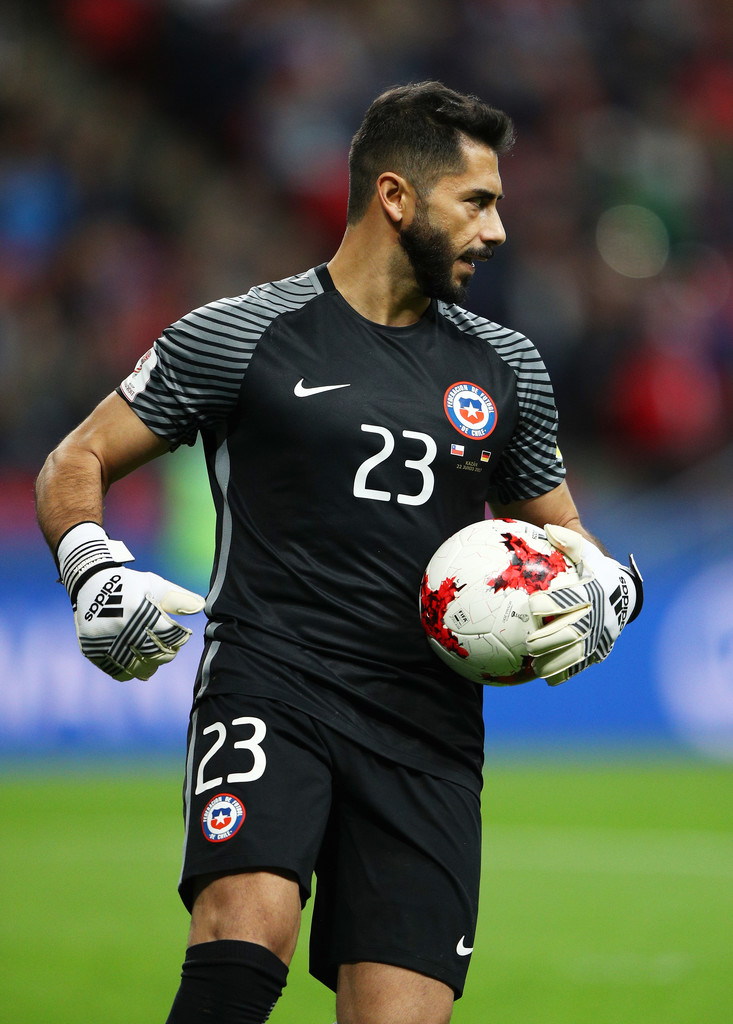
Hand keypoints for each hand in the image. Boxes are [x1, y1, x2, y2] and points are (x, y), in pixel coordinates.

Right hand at [57, 522, 204, 680]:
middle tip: (172, 649)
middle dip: (169, 653)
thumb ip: (177, 597)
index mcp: (139, 609)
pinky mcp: (92, 649)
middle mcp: (121, 627)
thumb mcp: (154, 584)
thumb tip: (199, 607)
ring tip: (157, 658)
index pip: (169, 634)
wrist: (89, 581)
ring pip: (136, 666)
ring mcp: (105, 640)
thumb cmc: (129, 583)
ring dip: (152, 666)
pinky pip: (116, 670)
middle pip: (154, 653)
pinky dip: (130, 671)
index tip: (183, 636)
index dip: (180, 638)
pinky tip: (140, 665)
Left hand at [526, 524, 642, 685]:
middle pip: (574, 630)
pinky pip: (583, 664)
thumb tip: (548, 527)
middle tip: (529, 644)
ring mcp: (601, 635)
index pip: (572, 598)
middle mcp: (599, 616)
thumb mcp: (586, 554)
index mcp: (593, 592)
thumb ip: (569, 542)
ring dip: (556, 661)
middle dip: (551, 639)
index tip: (532, 606)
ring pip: (578, 652)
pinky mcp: (601, 649)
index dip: (553, 602)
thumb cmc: (595, 569)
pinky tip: (548, 678)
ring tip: (535, 667)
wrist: (623, 593)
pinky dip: (566, 672)